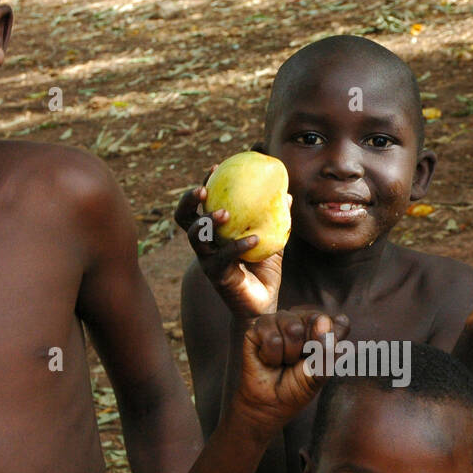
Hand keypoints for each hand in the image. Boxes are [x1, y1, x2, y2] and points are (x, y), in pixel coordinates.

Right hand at [175, 170, 282, 322]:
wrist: (262, 305)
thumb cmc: (263, 272)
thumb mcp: (272, 241)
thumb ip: (276, 220)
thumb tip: (288, 194)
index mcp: (214, 233)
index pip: (202, 205)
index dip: (203, 186)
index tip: (215, 168)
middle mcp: (205, 244)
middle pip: (184, 218)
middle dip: (189, 201)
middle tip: (204, 189)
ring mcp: (207, 260)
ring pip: (196, 237)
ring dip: (208, 222)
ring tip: (225, 214)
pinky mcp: (217, 276)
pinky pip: (223, 258)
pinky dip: (238, 246)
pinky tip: (254, 239)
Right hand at [234, 309, 350, 429]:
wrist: (271, 403)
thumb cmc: (299, 385)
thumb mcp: (322, 372)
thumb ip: (329, 348)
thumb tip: (323, 320)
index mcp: (324, 324)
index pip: (339, 322)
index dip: (330, 344)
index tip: (319, 359)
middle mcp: (302, 316)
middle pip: (316, 320)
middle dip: (309, 349)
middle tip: (298, 361)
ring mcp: (279, 319)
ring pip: (293, 328)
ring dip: (289, 354)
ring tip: (284, 361)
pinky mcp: (258, 326)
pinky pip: (272, 338)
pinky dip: (272, 357)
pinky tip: (269, 360)